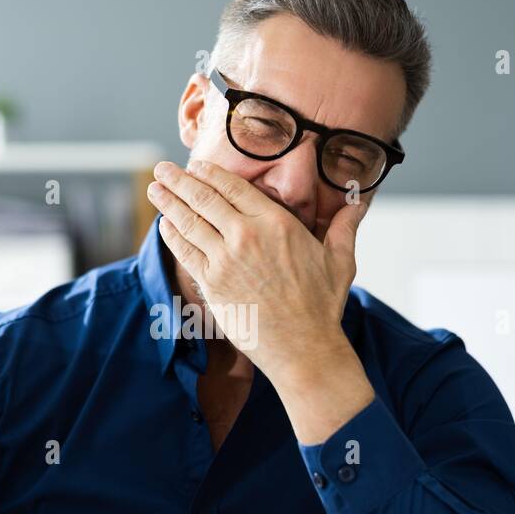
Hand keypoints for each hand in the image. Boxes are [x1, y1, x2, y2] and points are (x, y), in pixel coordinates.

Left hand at [147, 159, 362, 382]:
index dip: (210, 173)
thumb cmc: (322, 306)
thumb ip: (344, 225)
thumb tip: (360, 202)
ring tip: (154, 189)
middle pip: (204, 199)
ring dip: (168, 203)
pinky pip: (186, 253)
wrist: (304, 348)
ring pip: (189, 223)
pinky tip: (164, 224)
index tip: (196, 165)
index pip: (234, 188)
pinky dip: (172, 235)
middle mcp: (247, 236)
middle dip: (179, 181)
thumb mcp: (341, 259)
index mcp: (277, 223)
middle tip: (163, 169)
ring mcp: (226, 261)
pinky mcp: (213, 285)